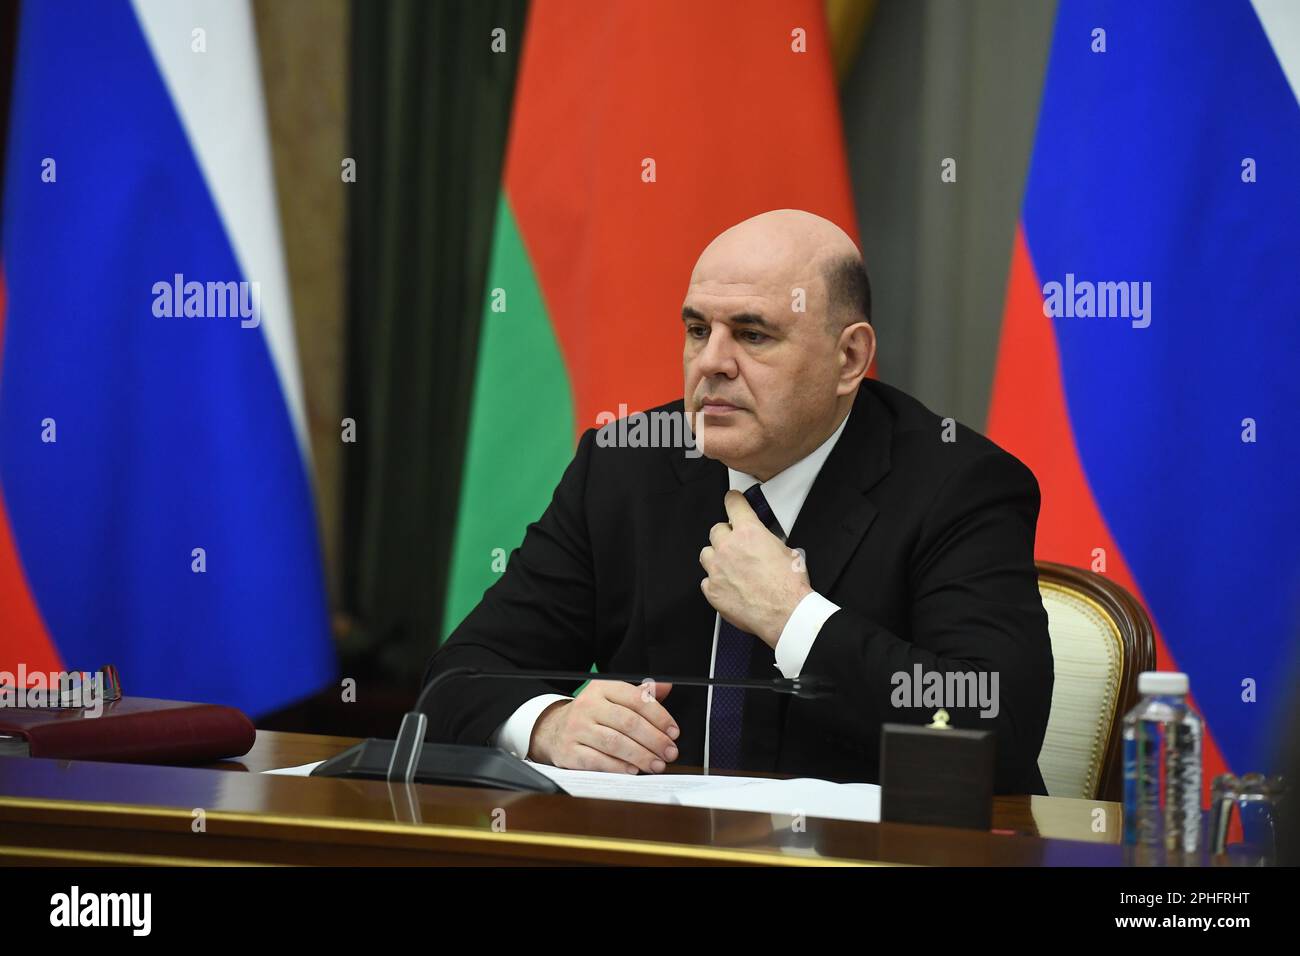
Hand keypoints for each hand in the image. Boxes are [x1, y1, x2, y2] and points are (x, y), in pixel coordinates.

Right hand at [529, 680, 678, 773]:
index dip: (659, 717)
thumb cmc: (592, 715)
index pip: (636, 699)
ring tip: (656, 764)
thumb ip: (640, 695)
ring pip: (615, 743)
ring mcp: (576, 728)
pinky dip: (618, 767)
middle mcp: (588, 705)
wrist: (553, 729)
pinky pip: (598, 761)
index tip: (674, 732)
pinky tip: (633, 770)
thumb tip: (666, 687)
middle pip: (628, 722)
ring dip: (641, 756)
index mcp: (602, 688)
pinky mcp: (569, 751)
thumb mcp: (613, 698)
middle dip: (654, 740)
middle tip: (670, 752)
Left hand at [699, 489, 812, 646]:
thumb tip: (766, 542)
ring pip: (706, 553)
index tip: (732, 499)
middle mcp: (728, 548)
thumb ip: (768, 541)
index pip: (733, 504)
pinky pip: (706, 580)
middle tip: (737, 545)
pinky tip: (729, 586)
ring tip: (731, 567)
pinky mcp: (713, 590)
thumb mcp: (787, 552)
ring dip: (716, 557)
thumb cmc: (789, 586)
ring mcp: (717, 569)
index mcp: (748, 532)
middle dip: (726, 535)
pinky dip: (715, 582)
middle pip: (716, 530)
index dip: (733, 500)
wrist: (785, 613)